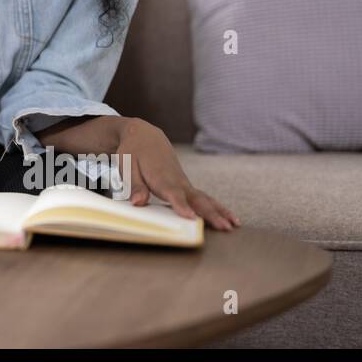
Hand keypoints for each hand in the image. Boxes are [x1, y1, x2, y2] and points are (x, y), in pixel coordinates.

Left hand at [113, 118, 241, 231]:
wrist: (144, 135)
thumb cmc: (134, 151)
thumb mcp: (128, 166)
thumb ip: (136, 186)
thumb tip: (138, 202)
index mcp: (161, 177)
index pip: (173, 194)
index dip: (181, 205)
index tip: (191, 217)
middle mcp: (177, 181)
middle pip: (195, 199)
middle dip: (210, 213)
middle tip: (224, 227)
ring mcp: (184, 183)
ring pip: (204, 198)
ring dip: (219, 211)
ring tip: (233, 225)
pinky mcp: (186, 185)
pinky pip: (203, 198)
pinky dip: (217, 207)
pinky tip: (229, 218)